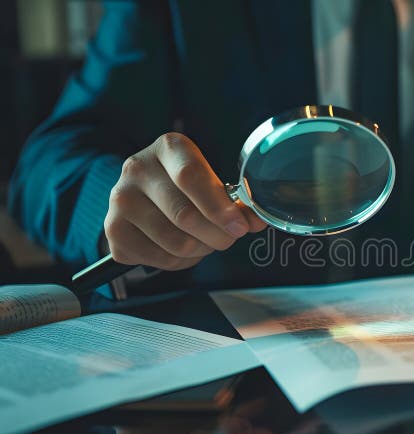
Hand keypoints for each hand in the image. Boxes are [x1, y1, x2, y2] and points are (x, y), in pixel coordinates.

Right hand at [105, 133, 265, 269]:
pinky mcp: (113, 231)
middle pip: (185, 215)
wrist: (146, 195)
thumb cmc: (187, 187)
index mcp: (168, 148)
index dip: (219, 207)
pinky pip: (159, 259)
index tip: (240, 227)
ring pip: (175, 242)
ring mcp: (120, 200)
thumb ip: (236, 202)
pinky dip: (181, 262)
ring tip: (204, 242)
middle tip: (228, 238)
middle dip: (217, 236)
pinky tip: (182, 249)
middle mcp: (137, 169)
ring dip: (200, 250)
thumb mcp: (211, 183)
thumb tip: (256, 220)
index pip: (190, 178)